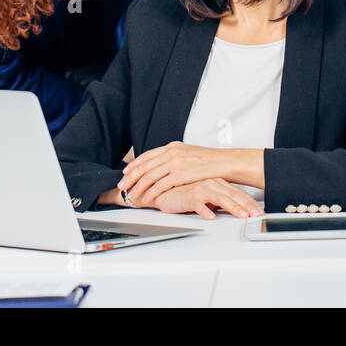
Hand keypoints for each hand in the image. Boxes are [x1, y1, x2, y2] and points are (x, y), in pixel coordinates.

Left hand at [119, 142, 259, 205]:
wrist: (224, 163)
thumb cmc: (209, 161)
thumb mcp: (189, 154)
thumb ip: (174, 158)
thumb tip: (163, 165)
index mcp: (172, 147)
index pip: (147, 155)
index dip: (134, 165)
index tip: (125, 172)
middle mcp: (171, 152)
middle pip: (144, 165)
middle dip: (130, 177)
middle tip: (122, 185)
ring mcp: (175, 163)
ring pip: (149, 176)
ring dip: (138, 186)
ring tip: (131, 195)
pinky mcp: (180, 174)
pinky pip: (160, 185)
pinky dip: (151, 192)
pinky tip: (146, 198)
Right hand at [147, 178, 262, 219]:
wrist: (164, 191)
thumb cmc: (184, 193)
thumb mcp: (207, 198)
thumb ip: (219, 201)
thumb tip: (235, 209)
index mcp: (216, 183)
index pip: (237, 192)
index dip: (249, 202)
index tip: (259, 211)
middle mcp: (210, 184)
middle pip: (232, 195)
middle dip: (246, 205)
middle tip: (256, 215)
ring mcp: (200, 189)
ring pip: (219, 198)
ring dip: (232, 207)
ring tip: (241, 215)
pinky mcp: (188, 196)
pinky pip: (198, 204)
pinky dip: (205, 210)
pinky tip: (211, 217)